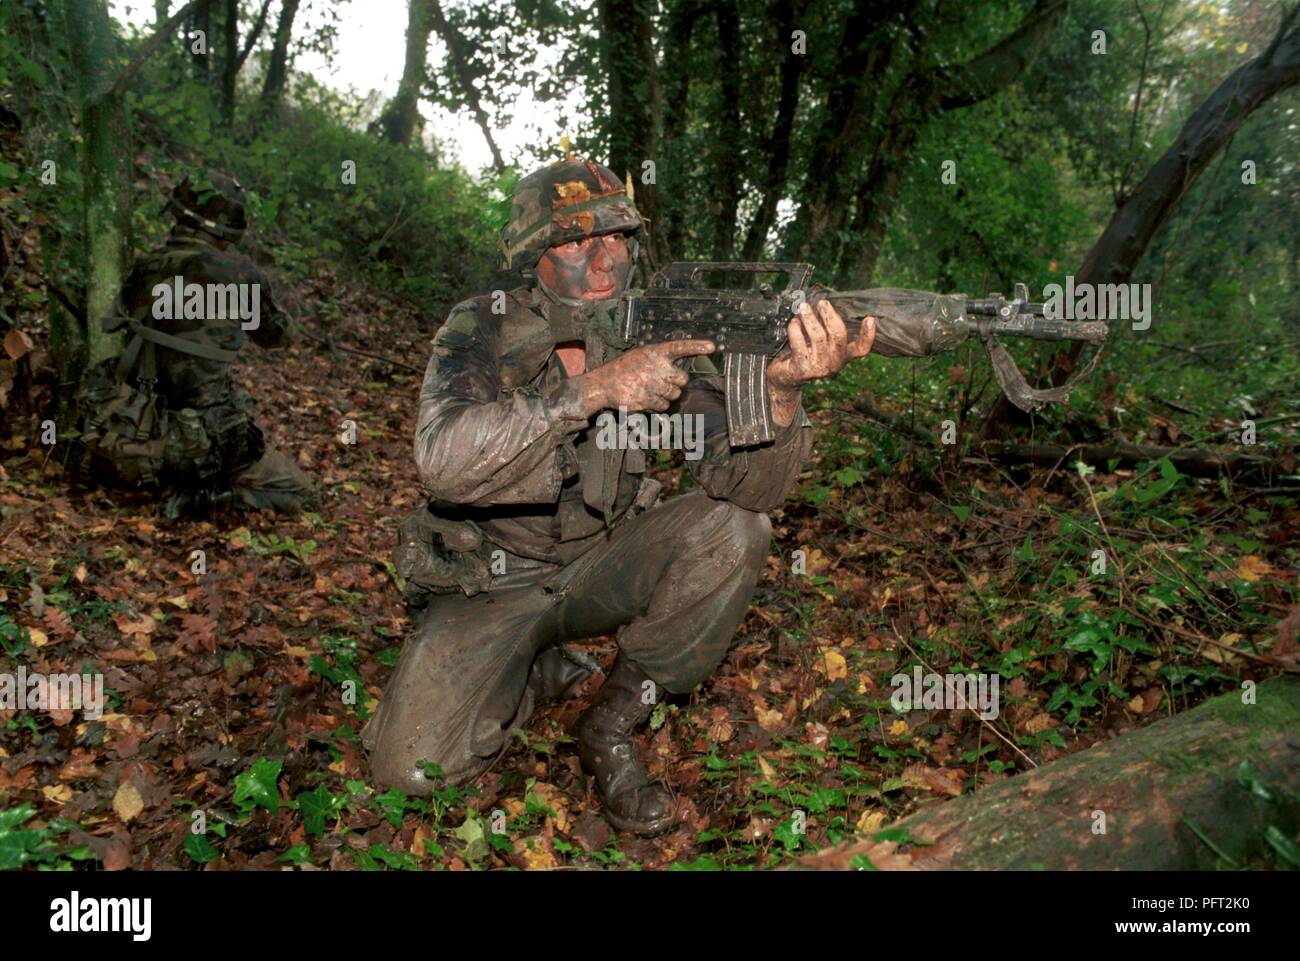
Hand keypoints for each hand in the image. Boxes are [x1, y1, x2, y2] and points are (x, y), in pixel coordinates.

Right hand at [580, 338, 714, 415]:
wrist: (604, 384)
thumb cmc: (625, 369)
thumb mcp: (642, 356)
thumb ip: (661, 360)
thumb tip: (681, 375)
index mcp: (655, 352)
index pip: (680, 347)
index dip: (697, 346)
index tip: (712, 347)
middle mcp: (656, 367)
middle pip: (683, 379)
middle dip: (676, 383)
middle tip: (662, 381)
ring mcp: (651, 384)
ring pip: (675, 395)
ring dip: (666, 395)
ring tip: (650, 389)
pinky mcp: (647, 400)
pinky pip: (663, 406)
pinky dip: (658, 405)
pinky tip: (646, 398)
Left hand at [767, 299, 876, 426]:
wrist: (785, 379)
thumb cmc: (803, 354)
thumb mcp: (820, 343)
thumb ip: (826, 328)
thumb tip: (824, 304)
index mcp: (842, 355)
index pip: (861, 349)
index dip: (868, 335)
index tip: (870, 319)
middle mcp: (834, 363)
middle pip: (839, 336)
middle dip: (830, 316)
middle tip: (822, 303)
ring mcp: (819, 368)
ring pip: (818, 337)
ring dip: (810, 319)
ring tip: (803, 308)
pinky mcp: (803, 370)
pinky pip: (799, 344)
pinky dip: (795, 330)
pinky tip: (793, 323)